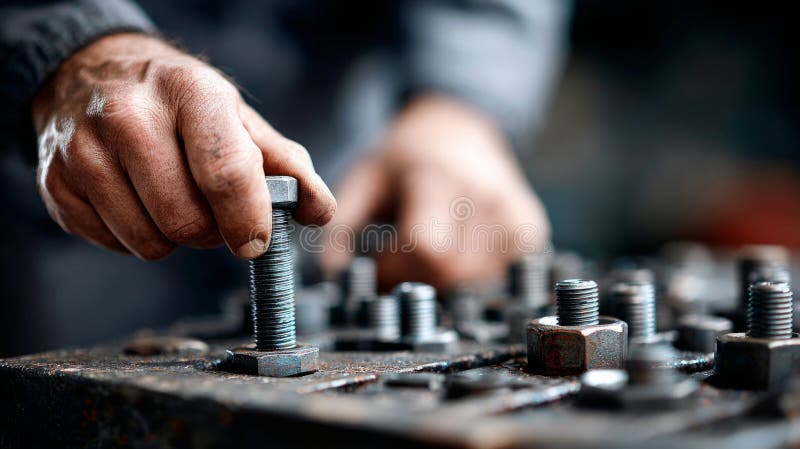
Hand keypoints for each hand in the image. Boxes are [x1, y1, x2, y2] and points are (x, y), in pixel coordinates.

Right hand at [33, 33, 335, 259]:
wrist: (93, 73)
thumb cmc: (180, 103)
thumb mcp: (237, 118)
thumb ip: (287, 166)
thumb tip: (319, 212)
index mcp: (189, 94)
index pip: (225, 173)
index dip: (248, 219)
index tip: (255, 242)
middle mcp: (129, 116)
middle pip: (187, 221)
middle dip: (212, 231)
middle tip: (213, 211)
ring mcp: (84, 151)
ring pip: (150, 242)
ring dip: (174, 237)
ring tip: (173, 199)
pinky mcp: (56, 183)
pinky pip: (115, 245)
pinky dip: (136, 236)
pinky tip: (137, 200)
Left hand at [321, 94, 549, 289]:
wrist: (460, 130)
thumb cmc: (407, 158)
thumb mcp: (365, 179)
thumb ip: (343, 226)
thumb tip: (332, 277)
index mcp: (439, 178)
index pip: (425, 249)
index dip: (394, 269)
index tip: (377, 264)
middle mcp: (485, 196)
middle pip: (449, 272)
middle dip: (415, 278)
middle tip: (400, 259)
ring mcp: (515, 214)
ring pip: (474, 283)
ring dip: (443, 279)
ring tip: (430, 247)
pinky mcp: (532, 231)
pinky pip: (498, 277)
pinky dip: (472, 275)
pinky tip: (459, 249)